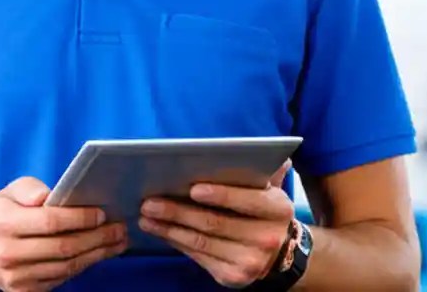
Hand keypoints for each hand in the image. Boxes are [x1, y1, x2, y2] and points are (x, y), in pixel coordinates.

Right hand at [0, 177, 127, 291]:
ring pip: (66, 267)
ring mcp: (17, 277)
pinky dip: (83, 266)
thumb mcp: (8, 192)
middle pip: (63, 247)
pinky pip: (62, 279)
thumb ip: (29, 187)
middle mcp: (9, 252)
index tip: (102, 213)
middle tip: (119, 228)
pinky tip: (98, 254)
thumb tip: (51, 195)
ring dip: (97, 254)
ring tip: (117, 242)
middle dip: (97, 238)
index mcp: (5, 223)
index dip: (80, 218)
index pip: (50, 222)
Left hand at [138, 161, 295, 288]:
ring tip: (146, 216)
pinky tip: (159, 231)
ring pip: (201, 241)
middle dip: (178, 212)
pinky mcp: (233, 276)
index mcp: (278, 209)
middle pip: (215, 223)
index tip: (192, 188)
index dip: (221, 195)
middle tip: (150, 202)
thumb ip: (261, 171)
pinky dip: (175, 242)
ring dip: (169, 228)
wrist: (280, 255)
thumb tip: (254, 149)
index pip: (248, 200)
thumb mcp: (270, 191)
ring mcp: (250, 261)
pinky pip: (197, 256)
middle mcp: (267, 238)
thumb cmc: (263, 212)